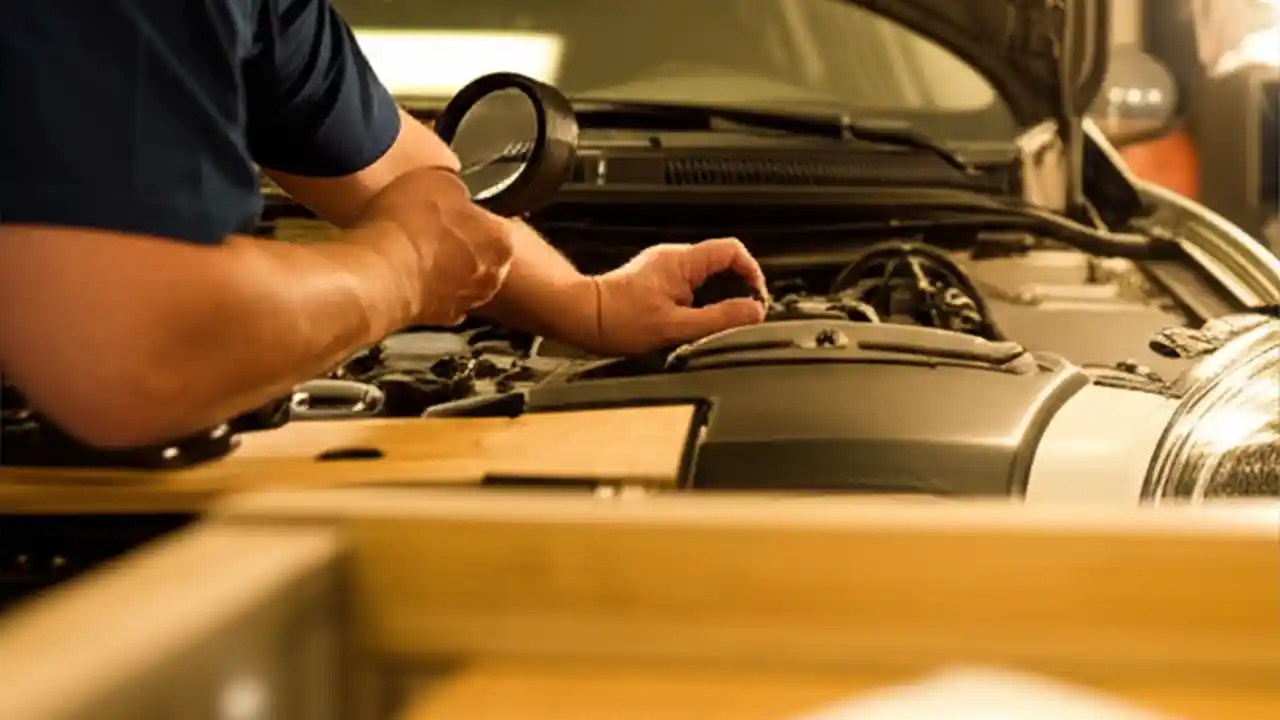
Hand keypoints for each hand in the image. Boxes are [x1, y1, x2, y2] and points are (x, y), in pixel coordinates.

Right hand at [358, 167, 514, 324]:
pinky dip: (426, 288)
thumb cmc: (410, 226)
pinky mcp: (440, 319)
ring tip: (413, 252)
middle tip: (430, 230)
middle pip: (479, 254)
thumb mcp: (438, 181)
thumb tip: (453, 195)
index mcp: (501, 240)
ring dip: (443, 268)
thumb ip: (456, 191)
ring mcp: (467, 301)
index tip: (448, 211)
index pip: (493, 225)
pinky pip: (438, 298)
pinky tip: (405, 274)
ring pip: (460, 279)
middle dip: (459, 245)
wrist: (380, 273)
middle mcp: (492, 276)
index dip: (467, 216)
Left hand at [589, 237, 768, 354]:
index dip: (751, 271)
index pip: (731, 250)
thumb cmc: (619, 320)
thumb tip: (753, 311)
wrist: (582, 317)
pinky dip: (702, 298)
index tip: (756, 297)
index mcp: (682, 261)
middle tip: (744, 312)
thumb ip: (718, 318)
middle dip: (738, 285)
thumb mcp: (676, 326)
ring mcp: (664, 266)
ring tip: (721, 319)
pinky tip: (697, 319)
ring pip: (706, 273)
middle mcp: (674, 258)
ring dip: (720, 293)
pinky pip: (690, 282)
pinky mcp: (656, 278)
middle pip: (722, 261)